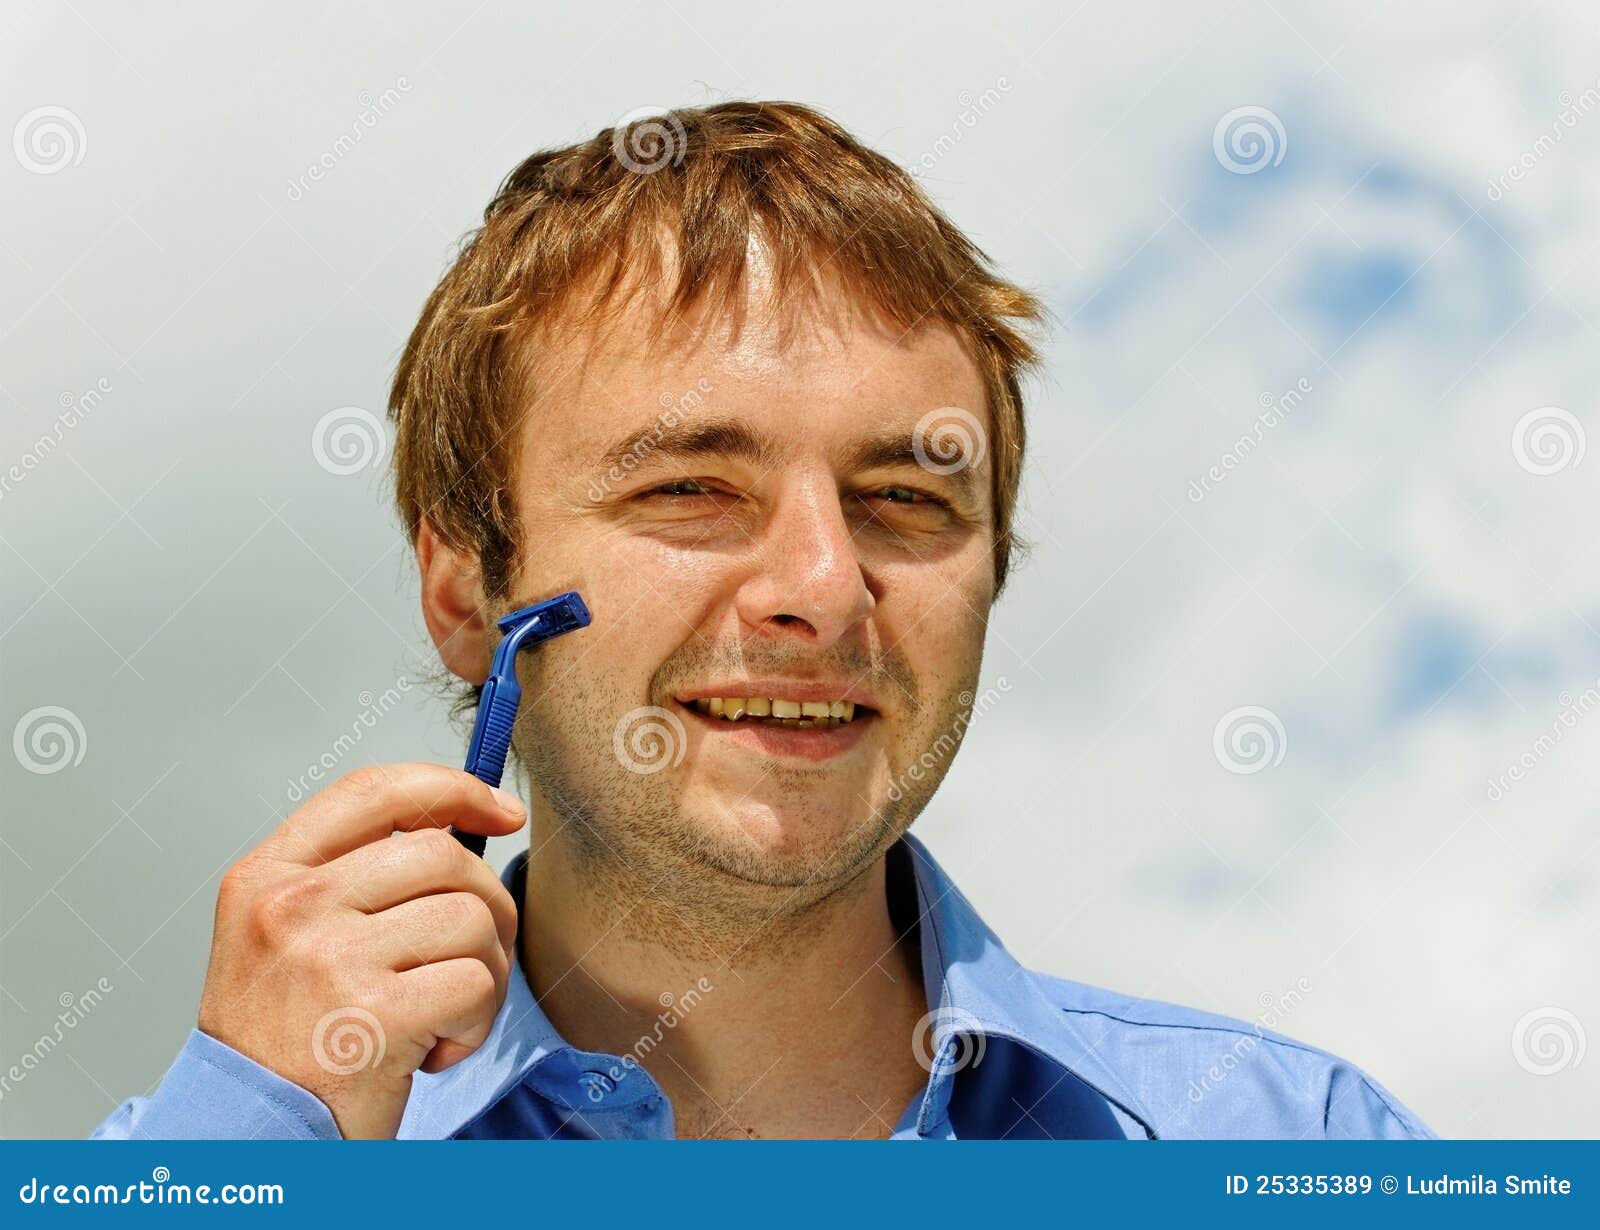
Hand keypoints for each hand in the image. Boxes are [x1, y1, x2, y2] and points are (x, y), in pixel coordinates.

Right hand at [196, 763, 526, 1138]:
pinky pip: (477, 983)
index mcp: (266, 876)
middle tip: (472, 956)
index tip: (501, 809)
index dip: (452, 788)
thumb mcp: (283, 937)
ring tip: (442, 1013)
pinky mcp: (373, 1016)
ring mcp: (329, 960)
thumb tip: (457, 824)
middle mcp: (291, 908)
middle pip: (442, 855)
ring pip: (470, 919)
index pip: (373, 792)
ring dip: (484, 972)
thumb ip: (351, 877)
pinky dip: (476, 1023)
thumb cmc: (282, 1041)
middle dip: (485, 904)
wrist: (245, 1141)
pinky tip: (433, 1052)